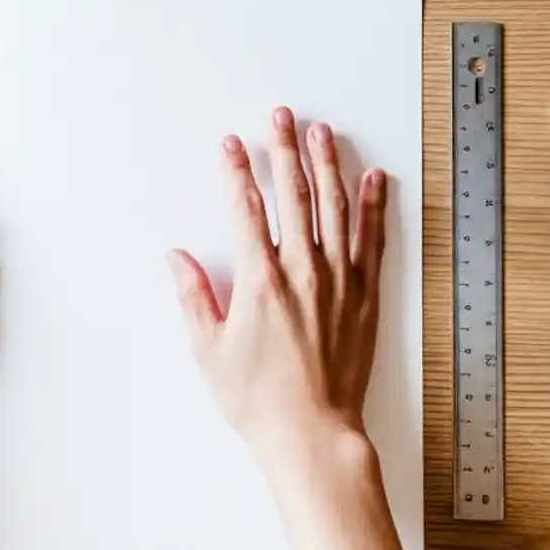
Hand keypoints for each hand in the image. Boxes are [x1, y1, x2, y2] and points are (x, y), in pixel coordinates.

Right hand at [167, 106, 387, 454]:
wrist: (313, 432)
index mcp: (260, 281)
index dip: (237, 171)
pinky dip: (374, 206)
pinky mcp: (364, 297)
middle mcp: (302, 271)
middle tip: (281, 117)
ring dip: (327, 164)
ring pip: (334, 207)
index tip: (231, 144)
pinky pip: (371, 240)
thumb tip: (176, 259)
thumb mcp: (208, 350)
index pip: (246, 209)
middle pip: (293, 194)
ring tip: (321, 133)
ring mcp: (338, 281)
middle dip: (284, 150)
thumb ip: (193, 297)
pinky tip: (374, 179)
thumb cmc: (259, 399)